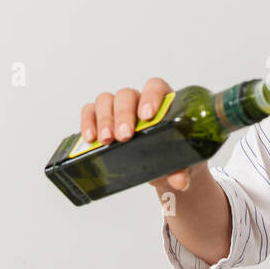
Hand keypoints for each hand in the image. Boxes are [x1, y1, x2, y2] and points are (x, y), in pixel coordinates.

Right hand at [80, 77, 200, 190]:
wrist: (165, 170)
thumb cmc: (175, 157)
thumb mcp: (181, 164)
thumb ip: (182, 169)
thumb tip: (180, 181)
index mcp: (164, 103)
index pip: (155, 87)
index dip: (150, 96)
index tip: (147, 115)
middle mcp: (139, 101)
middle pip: (126, 95)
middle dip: (123, 115)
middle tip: (124, 136)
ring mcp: (119, 109)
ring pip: (106, 100)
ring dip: (104, 119)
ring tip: (106, 140)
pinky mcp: (103, 120)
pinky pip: (90, 111)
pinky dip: (87, 122)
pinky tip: (89, 139)